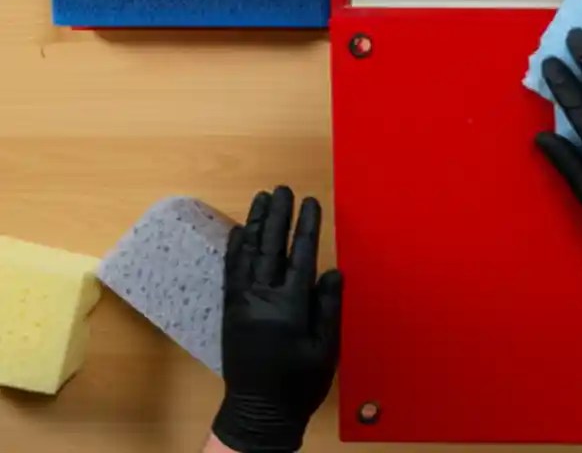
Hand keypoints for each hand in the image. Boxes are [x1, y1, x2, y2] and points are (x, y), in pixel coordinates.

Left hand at [213, 186, 342, 452]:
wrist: (259, 410)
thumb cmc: (300, 383)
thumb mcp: (326, 349)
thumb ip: (328, 308)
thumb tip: (332, 270)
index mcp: (290, 307)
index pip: (301, 256)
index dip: (306, 226)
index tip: (310, 202)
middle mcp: (262, 298)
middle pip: (270, 247)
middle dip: (277, 216)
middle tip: (282, 189)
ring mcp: (242, 302)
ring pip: (247, 254)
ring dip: (254, 224)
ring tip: (262, 199)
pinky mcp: (230, 309)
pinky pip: (230, 271)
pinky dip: (234, 248)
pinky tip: (238, 231)